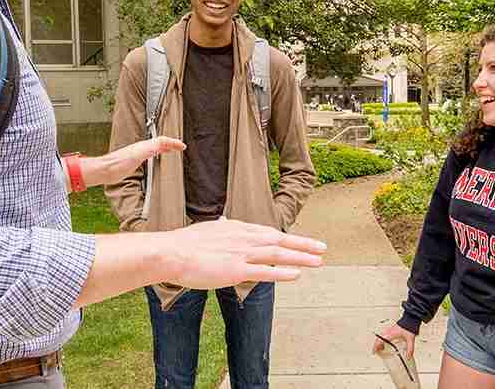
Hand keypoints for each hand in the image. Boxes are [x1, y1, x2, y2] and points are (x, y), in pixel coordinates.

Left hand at [82, 136, 184, 187]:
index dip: (173, 143)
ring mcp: (137, 154)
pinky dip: (156, 155)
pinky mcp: (133, 162)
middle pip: (159, 143)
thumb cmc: (118, 163)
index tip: (182, 146)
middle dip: (170, 144)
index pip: (162, 141)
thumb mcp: (138, 154)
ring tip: (170, 151)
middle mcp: (141, 148)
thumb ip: (151, 148)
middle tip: (179, 147)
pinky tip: (154, 160)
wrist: (105, 170)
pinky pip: (149, 155)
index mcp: (144, 145)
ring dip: (164, 148)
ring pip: (154, 148)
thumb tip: (164, 144)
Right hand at [159, 219, 325, 288]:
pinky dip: (283, 272)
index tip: (303, 241)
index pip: (269, 232)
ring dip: (301, 257)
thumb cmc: (185, 244)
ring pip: (278, 254)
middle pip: (280, 240)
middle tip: (323, 248)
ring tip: (318, 261)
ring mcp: (241, 254)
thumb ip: (221, 227)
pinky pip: (265, 272)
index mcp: (238, 229)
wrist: (171, 252)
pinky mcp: (235, 270)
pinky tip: (297, 274)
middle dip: (304, 244)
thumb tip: (224, 220)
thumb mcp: (208, 230)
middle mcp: (244, 238)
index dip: (289, 237)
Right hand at [373, 322, 415, 356]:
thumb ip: (410, 349)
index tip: (374, 351)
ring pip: (380, 336)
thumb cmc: (408, 327)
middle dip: (376, 345)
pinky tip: (385, 341)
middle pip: (378, 339)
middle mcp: (388, 331)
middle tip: (376, 351)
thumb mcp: (410, 340)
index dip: (376, 346)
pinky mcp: (391, 329)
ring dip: (378, 342)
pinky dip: (381, 338)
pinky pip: (383, 334)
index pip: (380, 341)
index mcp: (391, 334)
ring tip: (380, 348)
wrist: (409, 320)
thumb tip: (408, 356)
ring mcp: (389, 330)